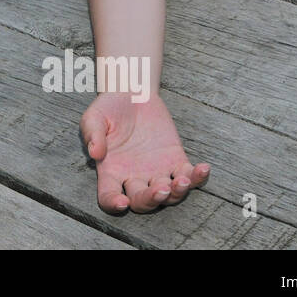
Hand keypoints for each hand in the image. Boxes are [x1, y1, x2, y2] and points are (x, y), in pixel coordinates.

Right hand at [81, 92, 210, 212]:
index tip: (122, 201)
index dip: (113, 203)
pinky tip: (203, 168)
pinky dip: (198, 177)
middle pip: (143, 202)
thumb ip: (92, 134)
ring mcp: (157, 172)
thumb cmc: (109, 108)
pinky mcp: (175, 160)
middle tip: (160, 190)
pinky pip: (189, 175)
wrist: (132, 92)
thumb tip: (95, 153)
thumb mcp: (94, 117)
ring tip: (181, 180)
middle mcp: (134, 178)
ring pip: (169, 195)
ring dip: (177, 192)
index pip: (108, 197)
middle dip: (152, 199)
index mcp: (111, 172)